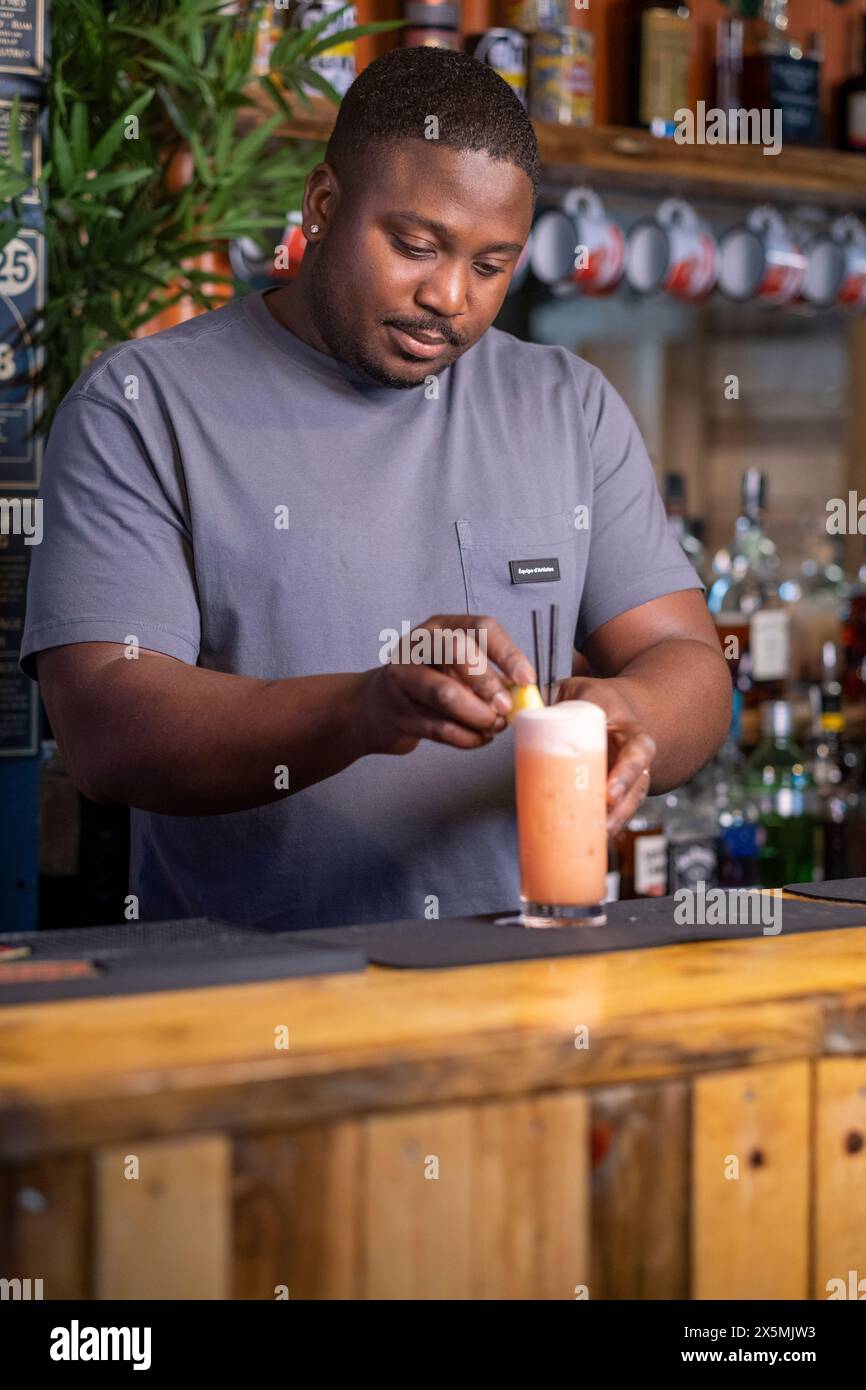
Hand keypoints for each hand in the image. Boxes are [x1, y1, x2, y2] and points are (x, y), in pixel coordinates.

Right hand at [356, 614, 536, 755]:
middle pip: (459, 652)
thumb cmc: (427, 685)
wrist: (374, 709)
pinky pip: (440, 728)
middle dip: (488, 683)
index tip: (526, 679)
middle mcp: (418, 645)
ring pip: (446, 693)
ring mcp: (403, 678)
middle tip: (505, 708)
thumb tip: (525, 695)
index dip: (508, 653)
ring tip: (493, 727)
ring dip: (478, 716)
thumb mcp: (456, 669)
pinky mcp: (398, 713)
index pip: (481, 628)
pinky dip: (467, 738)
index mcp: (441, 627)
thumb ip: (490, 677)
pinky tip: (478, 738)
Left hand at [552, 676, 656, 836]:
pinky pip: (620, 808)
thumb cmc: (597, 700)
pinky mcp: (623, 788)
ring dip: (617, 821)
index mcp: (630, 729)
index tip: (610, 793)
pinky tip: (595, 840)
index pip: (637, 750)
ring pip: (632, 800)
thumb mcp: (579, 691)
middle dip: (622, 808)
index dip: (625, 774)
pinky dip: (608, 824)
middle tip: (604, 824)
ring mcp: (633, 773)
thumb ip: (553, 698)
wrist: (623, 708)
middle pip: (638, 786)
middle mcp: (636, 754)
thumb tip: (519, 711)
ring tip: (600, 837)